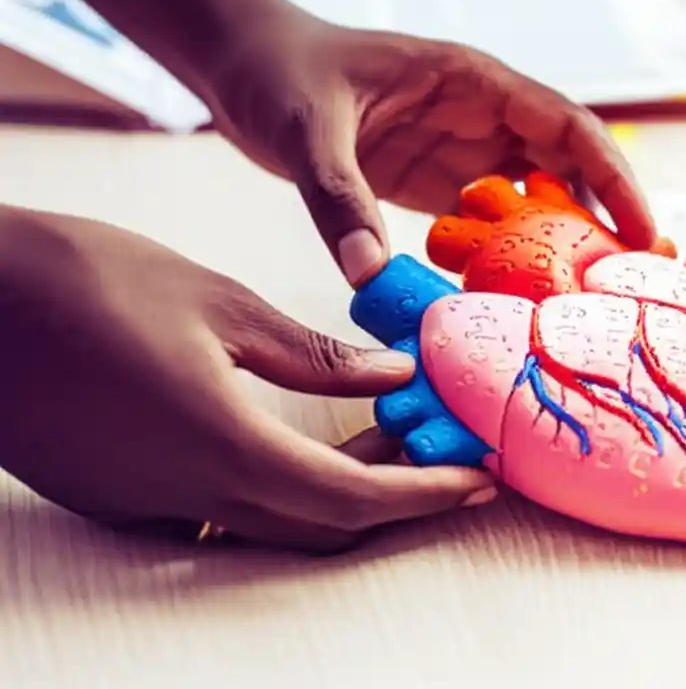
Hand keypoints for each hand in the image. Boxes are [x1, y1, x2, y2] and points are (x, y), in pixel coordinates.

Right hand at [0, 207, 494, 552]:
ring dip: (338, 493)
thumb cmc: (82, 281)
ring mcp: (145, 504)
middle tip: (445, 452)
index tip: (480, 482)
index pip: (352, 500)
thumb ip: (313, 356)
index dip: (425, 497)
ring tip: (389, 435)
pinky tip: (302, 435)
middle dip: (395, 499)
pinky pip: (221, 511)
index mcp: (221, 448)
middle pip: (320, 527)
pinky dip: (280, 486)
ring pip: (272, 523)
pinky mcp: (117, 496)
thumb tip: (392, 379)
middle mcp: (185, 496)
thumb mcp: (219, 304)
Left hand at [201, 19, 653, 285]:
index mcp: (470, 82)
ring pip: (534, 196)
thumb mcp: (307, 132)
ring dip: (559, 242)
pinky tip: (515, 297)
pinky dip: (509, 255)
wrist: (241, 66)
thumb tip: (368, 276)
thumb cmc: (278, 73)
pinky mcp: (433, 181)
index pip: (566, 124)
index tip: (641, 229)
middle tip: (622, 285)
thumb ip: (337, 200)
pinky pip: (489, 220)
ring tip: (582, 302)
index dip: (612, 174)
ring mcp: (458, 149)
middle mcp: (478, 115)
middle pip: (566, 165)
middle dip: (601, 219)